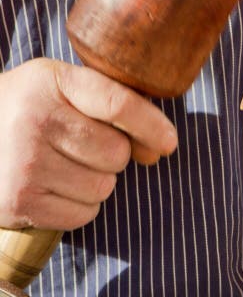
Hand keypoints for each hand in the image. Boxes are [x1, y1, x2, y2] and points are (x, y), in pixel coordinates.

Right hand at [0, 59, 177, 230]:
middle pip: (117, 153)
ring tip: (60, 167)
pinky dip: (77, 207)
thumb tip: (160, 149)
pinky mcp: (19, 201)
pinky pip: (83, 214)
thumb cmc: (27, 112)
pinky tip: (51, 188)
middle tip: (78, 148)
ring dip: (94, 182)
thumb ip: (112, 106)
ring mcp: (24, 163)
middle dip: (110, 156)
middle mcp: (34, 120)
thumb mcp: (60, 88)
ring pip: (103, 187)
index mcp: (50, 82)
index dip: (151, 126)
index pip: (118, 104)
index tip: (169, 142)